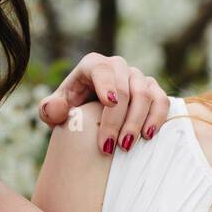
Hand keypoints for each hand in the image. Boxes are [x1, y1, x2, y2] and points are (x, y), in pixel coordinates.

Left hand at [37, 52, 169, 154]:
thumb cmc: (73, 110)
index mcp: (93, 65)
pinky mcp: (153, 91)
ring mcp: (138, 78)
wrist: (92, 115)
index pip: (102, 70)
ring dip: (137, 122)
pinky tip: (148, 136)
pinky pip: (161, 100)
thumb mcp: (55, 111)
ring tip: (126, 146)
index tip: (108, 103)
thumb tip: (57, 107)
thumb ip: (50, 109)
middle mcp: (118, 67)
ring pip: (145, 94)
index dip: (107, 85)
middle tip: (109, 146)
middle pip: (125, 87)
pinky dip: (157, 118)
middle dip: (118, 118)